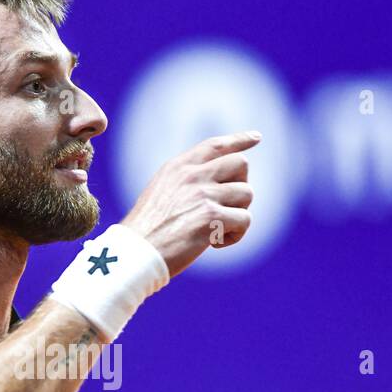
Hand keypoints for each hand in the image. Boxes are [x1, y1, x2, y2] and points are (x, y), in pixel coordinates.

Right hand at [120, 130, 259, 277]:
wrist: (134, 254)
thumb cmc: (144, 233)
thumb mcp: (159, 194)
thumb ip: (185, 183)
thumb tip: (216, 185)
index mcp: (177, 167)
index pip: (215, 145)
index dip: (239, 139)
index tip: (256, 137)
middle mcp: (191, 175)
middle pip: (240, 164)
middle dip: (241, 186)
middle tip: (226, 208)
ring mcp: (202, 193)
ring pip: (247, 193)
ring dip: (238, 214)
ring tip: (216, 230)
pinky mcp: (211, 216)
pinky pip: (244, 220)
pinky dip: (235, 235)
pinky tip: (215, 243)